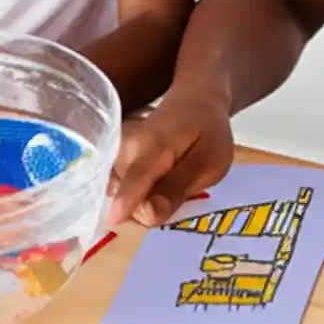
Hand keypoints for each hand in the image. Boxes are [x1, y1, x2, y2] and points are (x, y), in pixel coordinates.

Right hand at [108, 92, 233, 226]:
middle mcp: (125, 149)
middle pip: (123, 196)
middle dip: (145, 211)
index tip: (117, 223)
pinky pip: (119, 189)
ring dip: (141, 205)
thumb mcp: (209, 163)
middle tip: (174, 202)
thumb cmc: (208, 132)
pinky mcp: (115, 159)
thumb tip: (147, 215)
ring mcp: (117, 153)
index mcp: (152, 147)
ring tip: (168, 192)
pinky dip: (136, 197)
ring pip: (119, 195)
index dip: (126, 206)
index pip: (132, 182)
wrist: (194, 100)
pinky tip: (156, 190)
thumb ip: (178, 188)